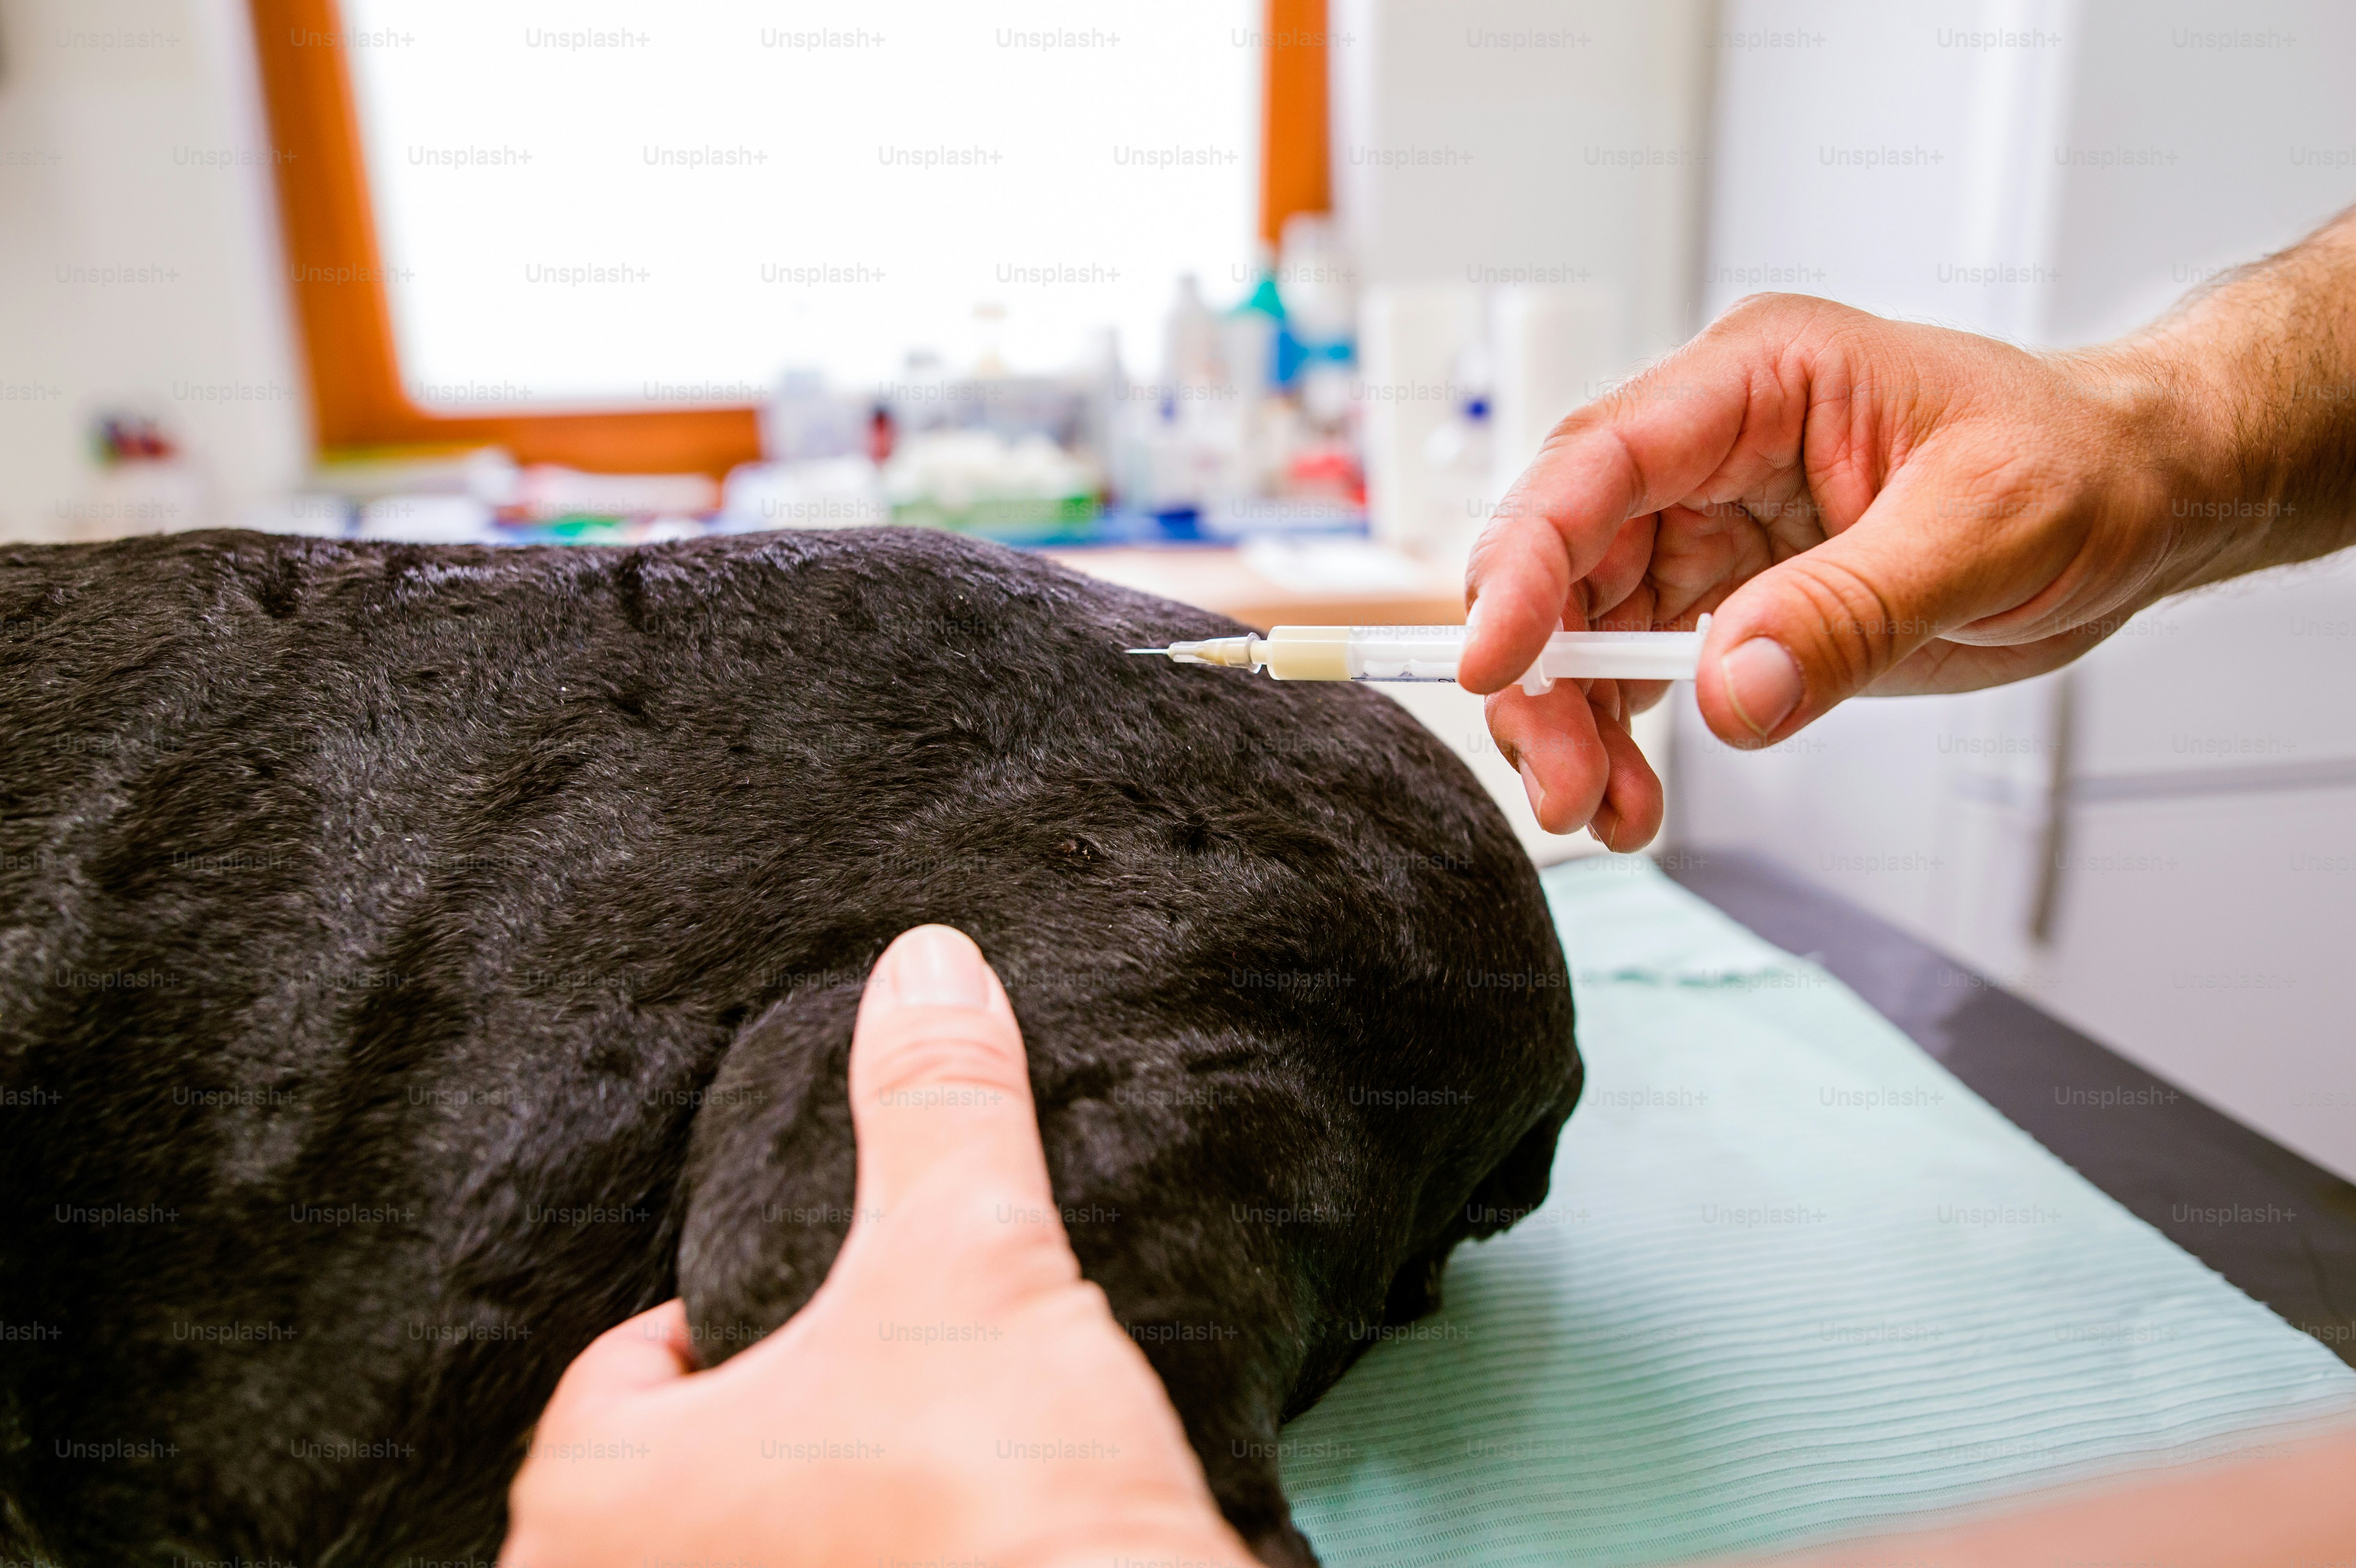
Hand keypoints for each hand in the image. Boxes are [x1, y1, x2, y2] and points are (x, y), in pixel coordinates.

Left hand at [500, 925, 1252, 1567]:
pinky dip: (863, 1552)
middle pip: (691, 1462)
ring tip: (933, 1462)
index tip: (850, 1306)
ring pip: (754, 1538)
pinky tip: (955, 1534)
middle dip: (789, 1413)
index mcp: (591, 1508)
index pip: (632, 1365)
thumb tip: (928, 961)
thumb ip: (935, 1106)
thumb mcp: (971, 1260)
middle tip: (897, 1381)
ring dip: (826, 1502)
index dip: (744, 1313)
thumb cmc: (997, 1504)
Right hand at [1458, 292, 2229, 847]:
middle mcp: (1712, 446)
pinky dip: (1623, 739)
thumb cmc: (2083, 468)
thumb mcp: (1990, 531)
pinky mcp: (1730, 594)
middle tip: (1563, 783)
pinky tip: (1635, 798)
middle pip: (1568, 556)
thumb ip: (1850, 611)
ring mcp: (1712, 521)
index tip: (1496, 660)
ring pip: (1586, 624)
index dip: (1527, 558)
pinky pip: (1640, 668)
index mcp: (1759, 381)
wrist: (2140, 498)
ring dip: (1576, 724)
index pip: (1601, 462)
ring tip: (1604, 812)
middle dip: (1545, 677)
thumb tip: (1730, 693)